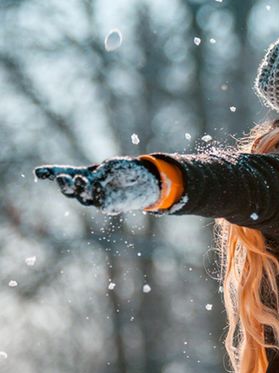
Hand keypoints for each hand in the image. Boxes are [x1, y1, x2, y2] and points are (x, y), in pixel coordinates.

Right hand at [34, 158, 161, 215]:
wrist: (147, 180)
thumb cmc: (128, 170)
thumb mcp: (113, 165)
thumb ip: (100, 174)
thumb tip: (93, 184)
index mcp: (85, 174)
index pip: (65, 173)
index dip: (50, 173)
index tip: (37, 172)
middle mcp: (87, 188)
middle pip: (69, 189)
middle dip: (63, 184)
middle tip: (61, 177)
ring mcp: (96, 198)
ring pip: (82, 196)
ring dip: (80, 188)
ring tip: (80, 178)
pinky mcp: (108, 206)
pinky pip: (99, 201)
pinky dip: (97, 193)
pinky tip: (98, 186)